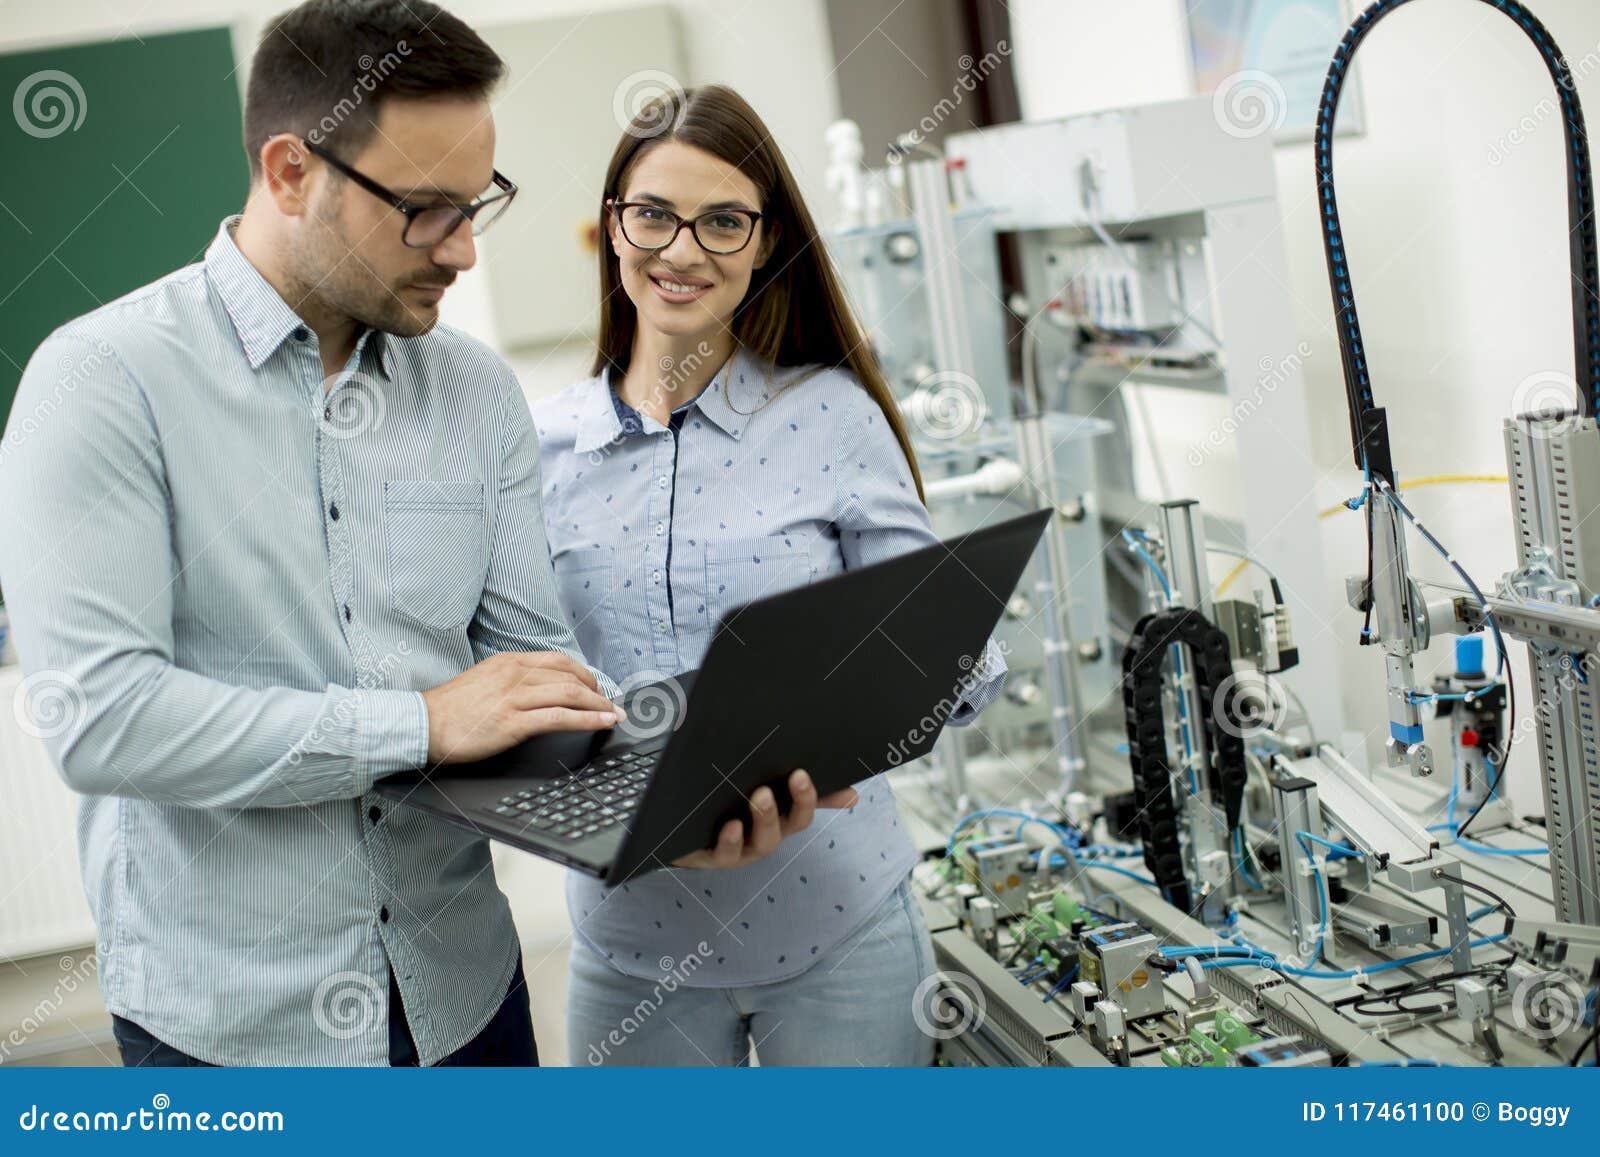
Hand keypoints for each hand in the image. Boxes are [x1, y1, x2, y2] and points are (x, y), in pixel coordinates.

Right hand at [422, 651, 623, 763]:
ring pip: (570, 693)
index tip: (595, 687)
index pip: (558, 660)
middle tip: (609, 704)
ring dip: (599, 705)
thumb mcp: (484, 681)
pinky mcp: (512, 721)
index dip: (583, 673)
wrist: (422, 724)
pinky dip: (588, 719)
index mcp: (508, 662)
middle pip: (569, 675)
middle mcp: (514, 674)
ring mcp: (514, 697)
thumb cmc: (450, 709)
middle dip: (596, 690)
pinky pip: (560, 717)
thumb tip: (539, 690)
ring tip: (613, 715)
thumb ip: (511, 680)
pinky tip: (602, 723)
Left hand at [672, 770, 859, 868]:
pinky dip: (731, 841)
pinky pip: (725, 854)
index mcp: (777, 822)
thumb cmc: (728, 813)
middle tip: (796, 776)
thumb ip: (800, 794)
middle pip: (789, 826)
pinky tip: (731, 825)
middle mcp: (763, 838)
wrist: (681, 839)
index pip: (803, 812)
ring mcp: (741, 850)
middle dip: (797, 803)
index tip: (811, 772)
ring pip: (762, 842)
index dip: (814, 796)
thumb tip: (851, 793)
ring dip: (766, 818)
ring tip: (761, 796)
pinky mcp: (713, 857)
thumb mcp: (763, 798)